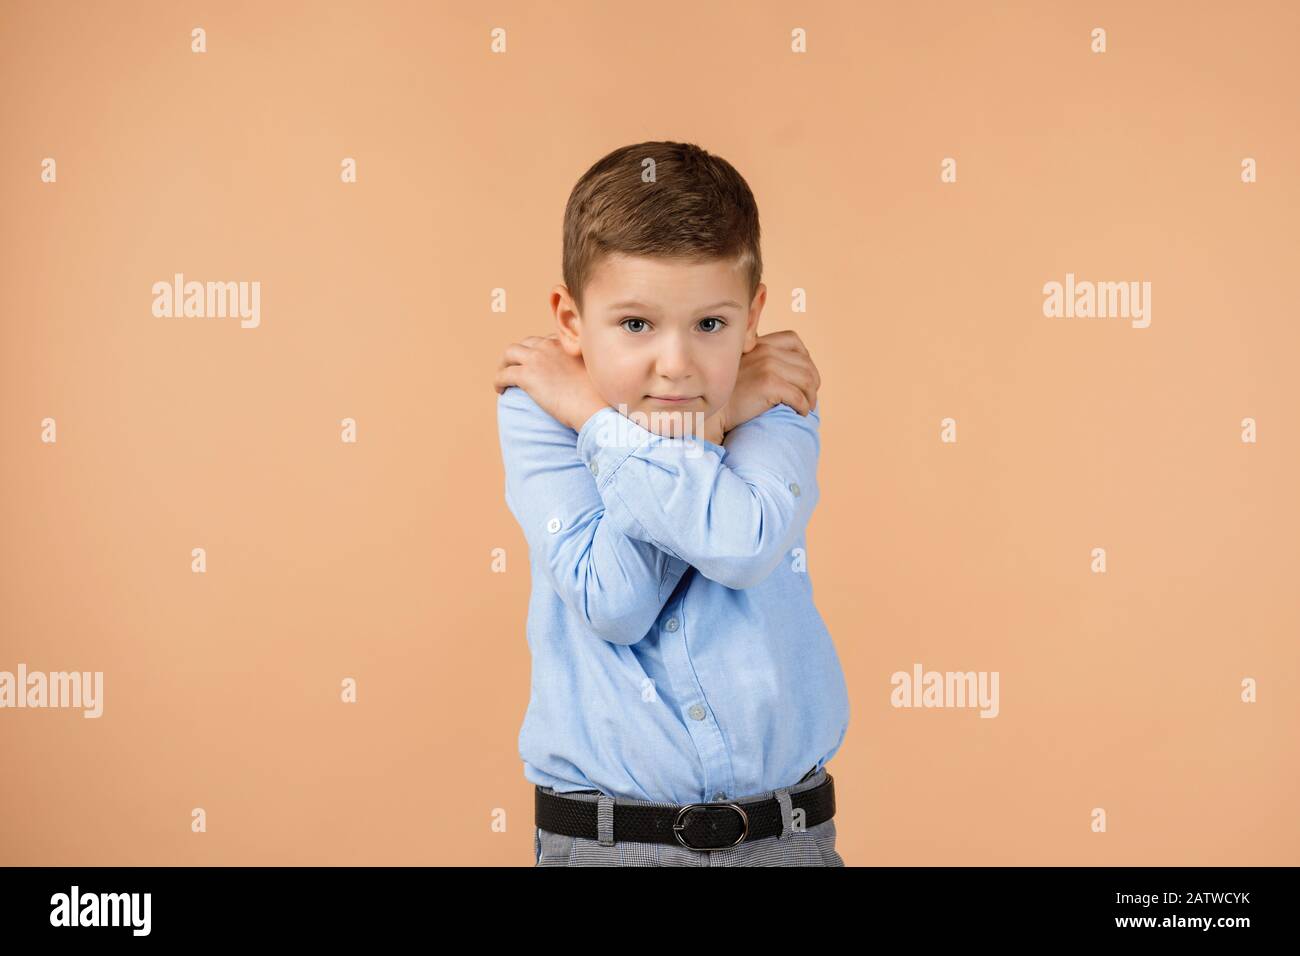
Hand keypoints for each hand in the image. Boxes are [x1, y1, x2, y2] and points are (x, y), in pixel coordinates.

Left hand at [493, 333, 607, 431]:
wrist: (594, 409)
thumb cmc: (600, 398)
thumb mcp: (596, 373)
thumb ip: (587, 367)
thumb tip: (584, 377)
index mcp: (567, 344)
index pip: (546, 340)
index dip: (538, 351)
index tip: (536, 364)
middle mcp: (551, 346)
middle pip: (526, 343)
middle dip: (518, 355)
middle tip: (514, 368)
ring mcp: (537, 359)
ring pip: (509, 353)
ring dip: (503, 364)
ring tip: (502, 377)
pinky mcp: (527, 375)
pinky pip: (504, 374)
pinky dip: (498, 381)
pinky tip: (500, 390)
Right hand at [717, 330, 820, 435]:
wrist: (713, 410)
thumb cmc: (729, 394)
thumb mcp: (745, 367)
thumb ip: (763, 361)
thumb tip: (792, 369)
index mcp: (760, 343)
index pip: (793, 340)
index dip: (805, 359)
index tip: (804, 377)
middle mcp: (765, 350)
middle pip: (805, 363)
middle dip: (812, 382)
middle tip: (810, 397)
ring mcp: (768, 366)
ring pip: (806, 380)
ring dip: (811, 396)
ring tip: (807, 407)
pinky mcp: (769, 384)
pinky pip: (798, 396)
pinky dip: (803, 407)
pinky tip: (799, 413)